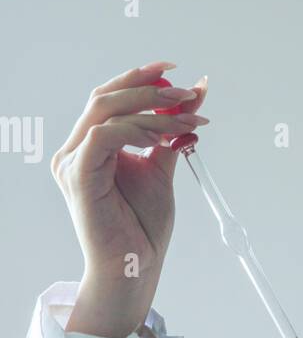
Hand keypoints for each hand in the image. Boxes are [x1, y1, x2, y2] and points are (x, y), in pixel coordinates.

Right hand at [51, 62, 209, 331]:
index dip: (139, 78)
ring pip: (106, 111)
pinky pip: (104, 135)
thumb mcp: (162, 166)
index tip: (175, 71)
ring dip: (152, 110)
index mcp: (89, 146)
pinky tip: (160, 138)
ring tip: (186, 121)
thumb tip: (195, 96)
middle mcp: (74, 151)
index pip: (109, 98)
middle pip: (105, 97)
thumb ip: (172, 131)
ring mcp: (72, 163)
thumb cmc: (142, 225)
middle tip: (188, 94)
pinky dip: (135, 129)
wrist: (135, 266)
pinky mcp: (78, 176)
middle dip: (149, 88)